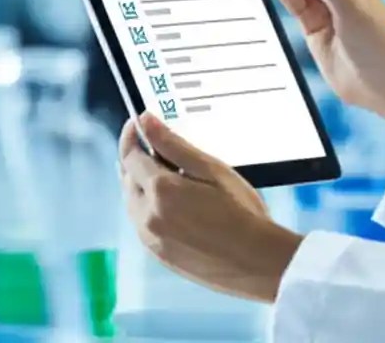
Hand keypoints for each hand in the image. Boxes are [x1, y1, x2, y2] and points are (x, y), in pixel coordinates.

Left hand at [119, 114, 303, 302]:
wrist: (257, 262)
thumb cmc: (241, 211)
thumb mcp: (210, 170)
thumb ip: (173, 145)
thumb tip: (145, 122)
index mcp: (160, 191)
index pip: (130, 156)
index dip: (131, 137)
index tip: (137, 124)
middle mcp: (147, 217)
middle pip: (127, 181)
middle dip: (136, 161)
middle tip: (156, 149)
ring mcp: (151, 240)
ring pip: (133, 204)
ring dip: (141, 186)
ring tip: (167, 177)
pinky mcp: (159, 256)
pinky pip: (143, 225)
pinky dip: (149, 209)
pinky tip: (172, 207)